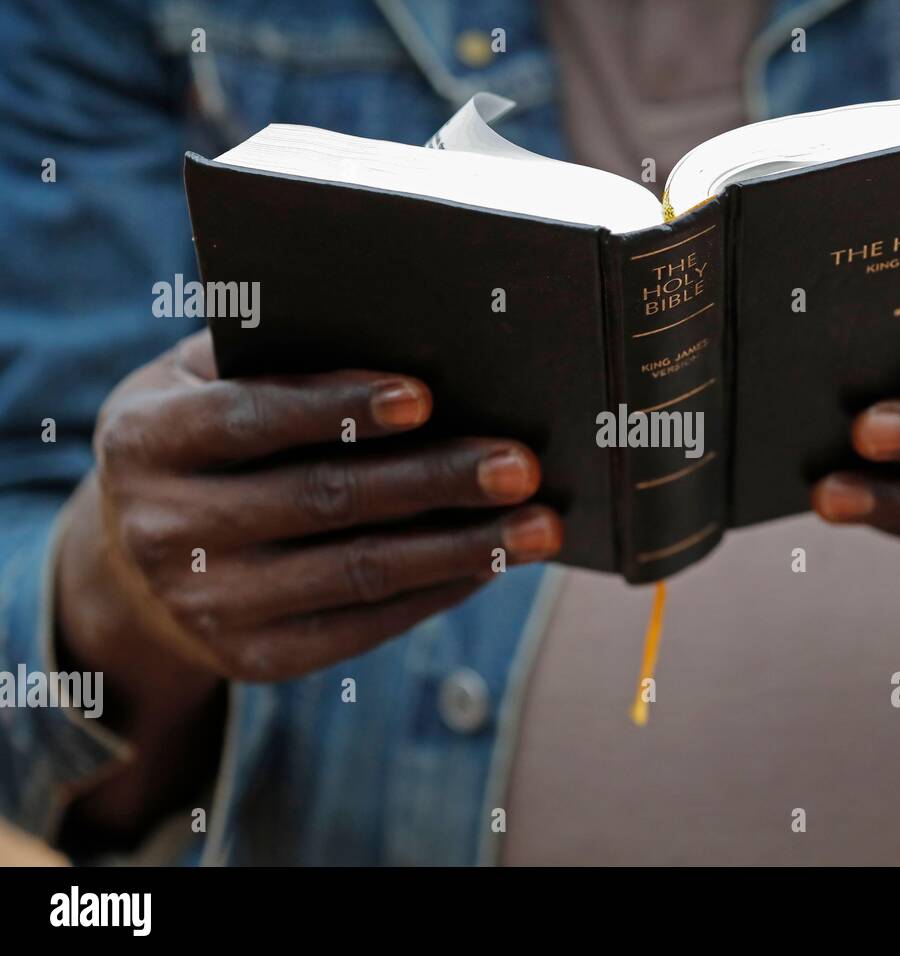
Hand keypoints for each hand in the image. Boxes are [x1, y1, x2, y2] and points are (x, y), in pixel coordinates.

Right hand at [60, 330, 561, 687]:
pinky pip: (363, 625)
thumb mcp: (202, 386)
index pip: (250, 417)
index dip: (336, 407)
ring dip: (462, 548)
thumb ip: (278, 360)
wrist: (135, 569)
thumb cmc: (203, 442)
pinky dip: (438, 591)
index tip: (425, 397)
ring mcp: (207, 605)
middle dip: (434, 480)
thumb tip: (410, 349)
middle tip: (521, 464)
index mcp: (147, 438)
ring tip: (540, 525)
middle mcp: (164, 529)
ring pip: (357, 572)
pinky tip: (495, 561)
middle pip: (323, 499)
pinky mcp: (254, 659)